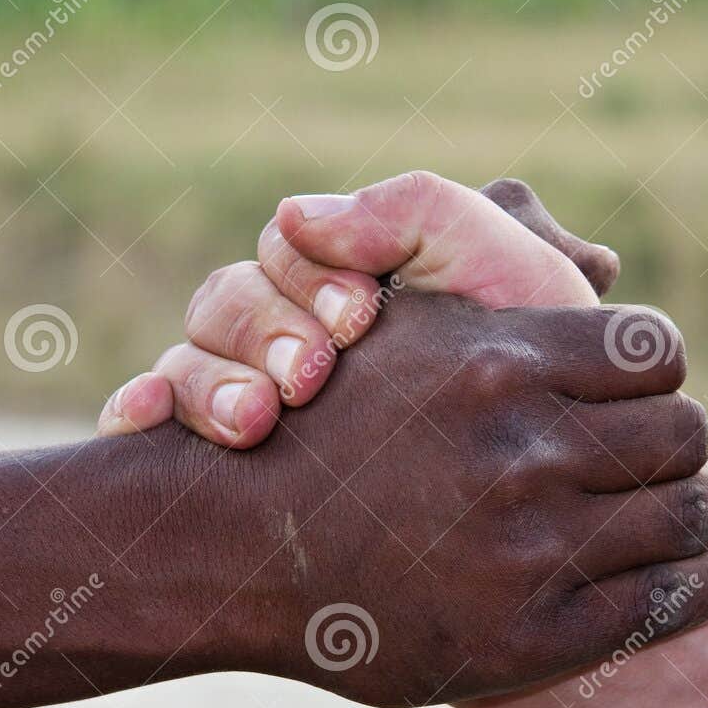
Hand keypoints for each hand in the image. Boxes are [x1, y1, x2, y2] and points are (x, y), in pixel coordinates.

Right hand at [96, 173, 617, 445]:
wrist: (572, 495)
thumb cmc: (548, 373)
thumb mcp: (502, 270)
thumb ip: (417, 212)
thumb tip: (296, 213)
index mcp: (347, 282)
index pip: (287, 251)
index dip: (310, 276)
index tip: (361, 318)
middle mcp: (291, 337)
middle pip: (224, 305)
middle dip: (262, 333)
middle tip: (312, 377)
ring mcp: (259, 405)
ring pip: (186, 362)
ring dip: (205, 381)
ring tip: (252, 421)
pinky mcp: (238, 474)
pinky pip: (158, 437)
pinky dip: (136, 412)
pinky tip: (135, 423)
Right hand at [148, 289, 707, 705]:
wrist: (230, 554)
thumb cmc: (306, 427)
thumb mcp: (372, 316)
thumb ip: (446, 249)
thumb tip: (567, 240)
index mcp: (496, 363)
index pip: (651, 351)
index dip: (660, 370)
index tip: (653, 388)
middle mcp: (521, 452)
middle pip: (680, 431)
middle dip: (690, 439)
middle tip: (704, 452)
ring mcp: (533, 549)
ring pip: (690, 511)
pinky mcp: (537, 636)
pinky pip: (671, 599)